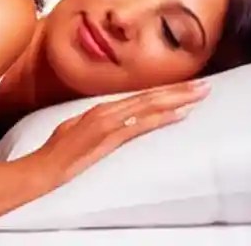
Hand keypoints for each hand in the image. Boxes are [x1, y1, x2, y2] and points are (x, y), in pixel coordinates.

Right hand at [32, 80, 209, 184]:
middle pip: (149, 97)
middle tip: (204, 85)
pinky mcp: (109, 137)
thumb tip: (110, 117)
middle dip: (179, 90)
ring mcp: (109, 123)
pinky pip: (141, 125)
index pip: (140, 96)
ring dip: (176, 99)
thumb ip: (96, 120)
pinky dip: (162, 118)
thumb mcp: (77, 127)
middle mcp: (107, 111)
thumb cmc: (58, 149)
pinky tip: (180, 115)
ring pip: (148, 106)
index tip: (187, 85)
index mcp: (101, 109)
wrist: (46, 165)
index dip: (165, 90)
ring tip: (198, 95)